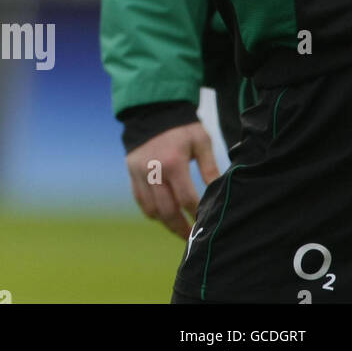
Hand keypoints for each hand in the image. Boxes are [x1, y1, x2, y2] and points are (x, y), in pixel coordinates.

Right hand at [125, 122, 220, 237]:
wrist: (151, 112)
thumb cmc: (181, 127)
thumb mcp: (201, 141)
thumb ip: (210, 168)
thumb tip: (219, 192)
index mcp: (172, 163)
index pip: (186, 199)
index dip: (197, 214)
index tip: (207, 223)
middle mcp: (153, 171)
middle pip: (167, 210)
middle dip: (182, 228)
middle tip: (194, 238)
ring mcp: (139, 173)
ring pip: (151, 209)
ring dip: (166, 223)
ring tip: (180, 229)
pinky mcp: (131, 172)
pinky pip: (140, 200)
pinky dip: (151, 212)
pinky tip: (164, 215)